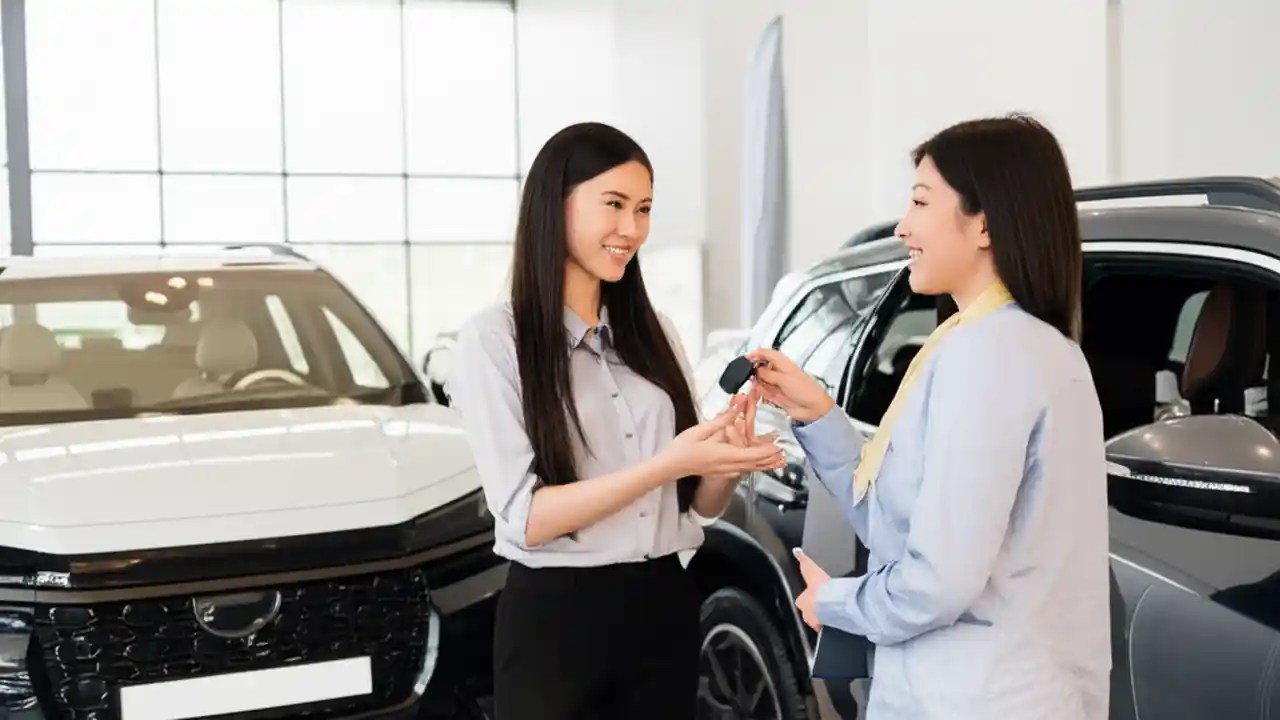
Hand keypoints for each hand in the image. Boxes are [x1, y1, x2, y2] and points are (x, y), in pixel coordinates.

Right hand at [661, 406, 784, 479]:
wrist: (671, 465)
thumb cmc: (683, 447)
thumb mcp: (702, 430)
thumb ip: (723, 419)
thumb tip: (738, 405)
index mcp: (725, 455)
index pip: (752, 455)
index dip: (768, 452)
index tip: (779, 446)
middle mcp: (729, 467)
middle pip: (755, 465)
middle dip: (771, 459)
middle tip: (785, 454)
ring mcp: (726, 472)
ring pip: (751, 469)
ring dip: (765, 465)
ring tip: (779, 461)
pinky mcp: (722, 473)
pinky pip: (743, 471)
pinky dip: (755, 467)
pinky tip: (759, 465)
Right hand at [745, 348, 835, 423]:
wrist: (813, 408)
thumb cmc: (803, 390)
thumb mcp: (783, 379)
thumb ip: (767, 374)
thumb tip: (755, 369)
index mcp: (783, 363)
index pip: (767, 353)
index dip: (756, 354)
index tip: (746, 359)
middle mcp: (778, 372)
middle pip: (761, 366)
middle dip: (754, 370)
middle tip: (748, 375)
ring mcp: (776, 384)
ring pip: (760, 379)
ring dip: (757, 382)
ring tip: (757, 386)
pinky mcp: (775, 395)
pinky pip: (763, 390)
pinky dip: (760, 391)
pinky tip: (760, 392)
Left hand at [794, 548, 830, 630]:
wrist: (833, 602)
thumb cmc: (821, 587)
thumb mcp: (811, 570)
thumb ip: (804, 561)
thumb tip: (796, 551)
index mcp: (802, 600)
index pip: (801, 601)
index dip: (808, 599)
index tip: (814, 597)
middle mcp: (807, 614)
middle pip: (809, 613)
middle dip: (815, 610)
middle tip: (825, 605)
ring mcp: (817, 624)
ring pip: (819, 622)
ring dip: (824, 618)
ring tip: (834, 614)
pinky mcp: (828, 631)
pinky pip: (829, 629)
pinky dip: (833, 626)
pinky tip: (840, 622)